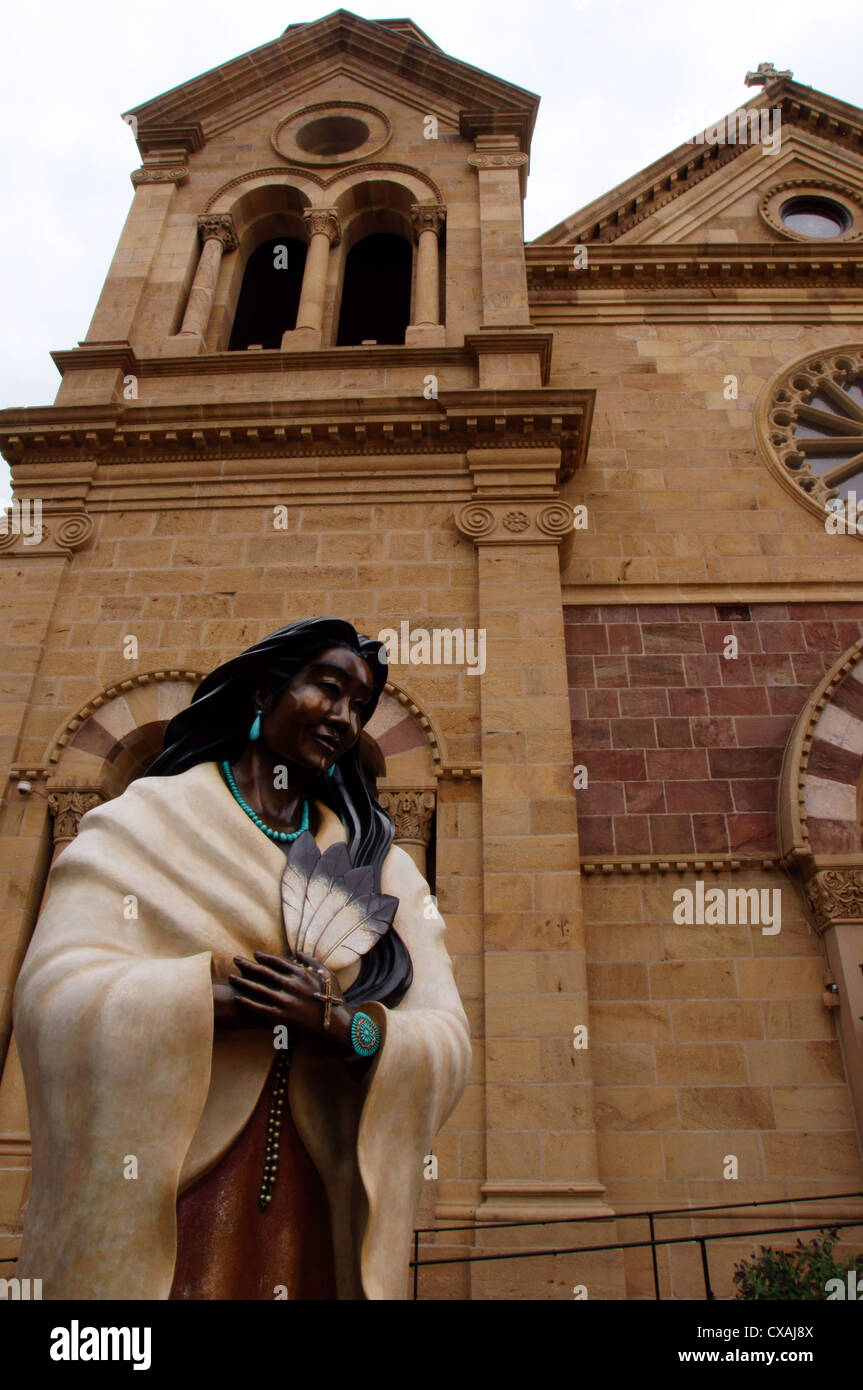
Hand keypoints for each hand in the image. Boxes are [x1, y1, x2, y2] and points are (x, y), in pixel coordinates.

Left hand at [225, 948, 355, 1057]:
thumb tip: (298, 952)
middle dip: (248, 965)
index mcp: (301, 974)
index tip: (254, 954)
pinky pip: (260, 1008)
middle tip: (235, 959)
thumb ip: (312, 962)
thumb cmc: (334, 998)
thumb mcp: (327, 975)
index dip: (264, 957)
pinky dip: (248, 1003)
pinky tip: (238, 998)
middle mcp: (291, 985)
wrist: (336, 1025)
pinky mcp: (281, 1017)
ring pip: (258, 989)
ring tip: (231, 977)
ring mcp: (285, 1001)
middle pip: (264, 972)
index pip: (278, 962)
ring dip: (243, 982)